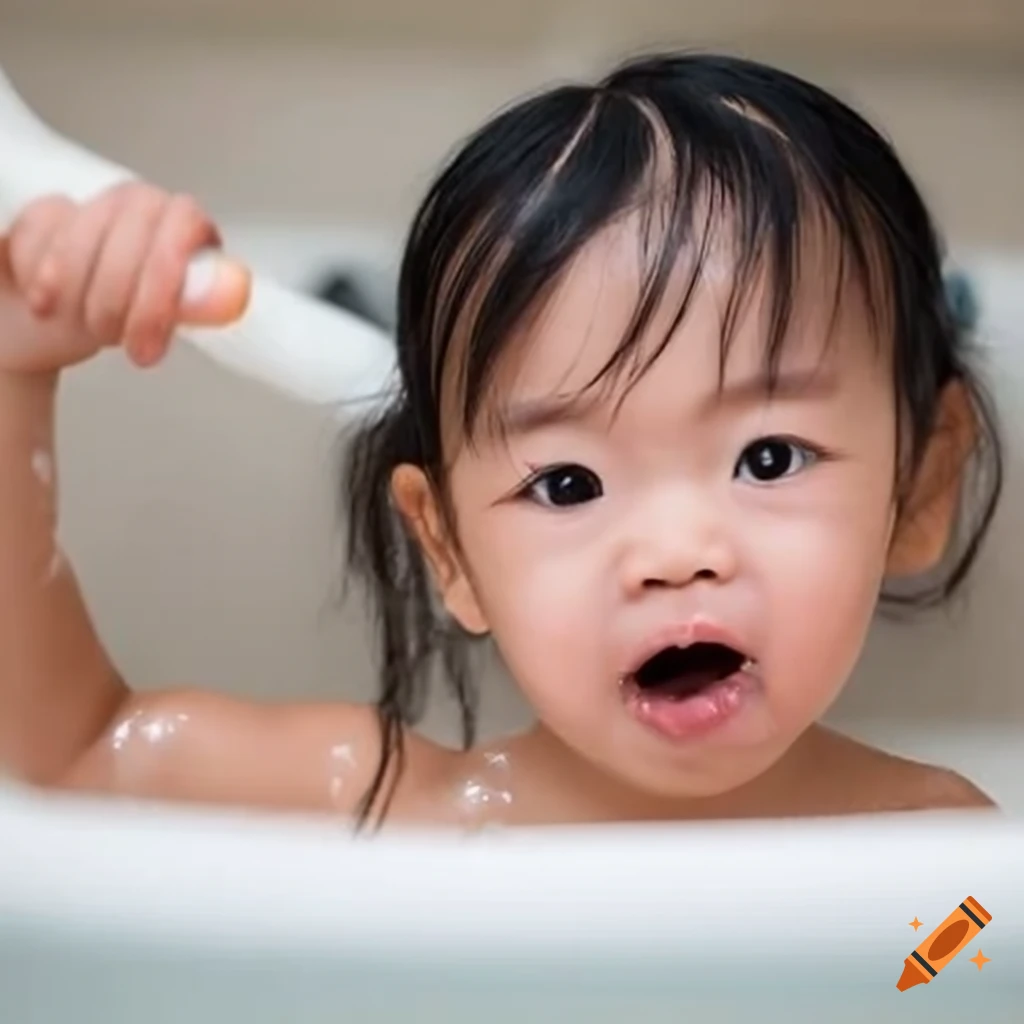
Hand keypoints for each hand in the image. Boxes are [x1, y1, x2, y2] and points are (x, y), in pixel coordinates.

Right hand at [0, 184, 249, 376]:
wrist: (64, 325)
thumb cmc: (130, 320)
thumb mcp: (171, 321)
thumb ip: (201, 305)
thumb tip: (233, 293)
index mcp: (186, 227)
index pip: (183, 230)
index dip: (161, 290)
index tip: (147, 342)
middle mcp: (144, 205)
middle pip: (133, 235)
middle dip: (120, 301)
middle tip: (114, 340)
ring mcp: (96, 204)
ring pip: (83, 235)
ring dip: (82, 294)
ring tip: (88, 326)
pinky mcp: (48, 211)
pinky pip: (43, 231)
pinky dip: (46, 277)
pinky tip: (48, 303)